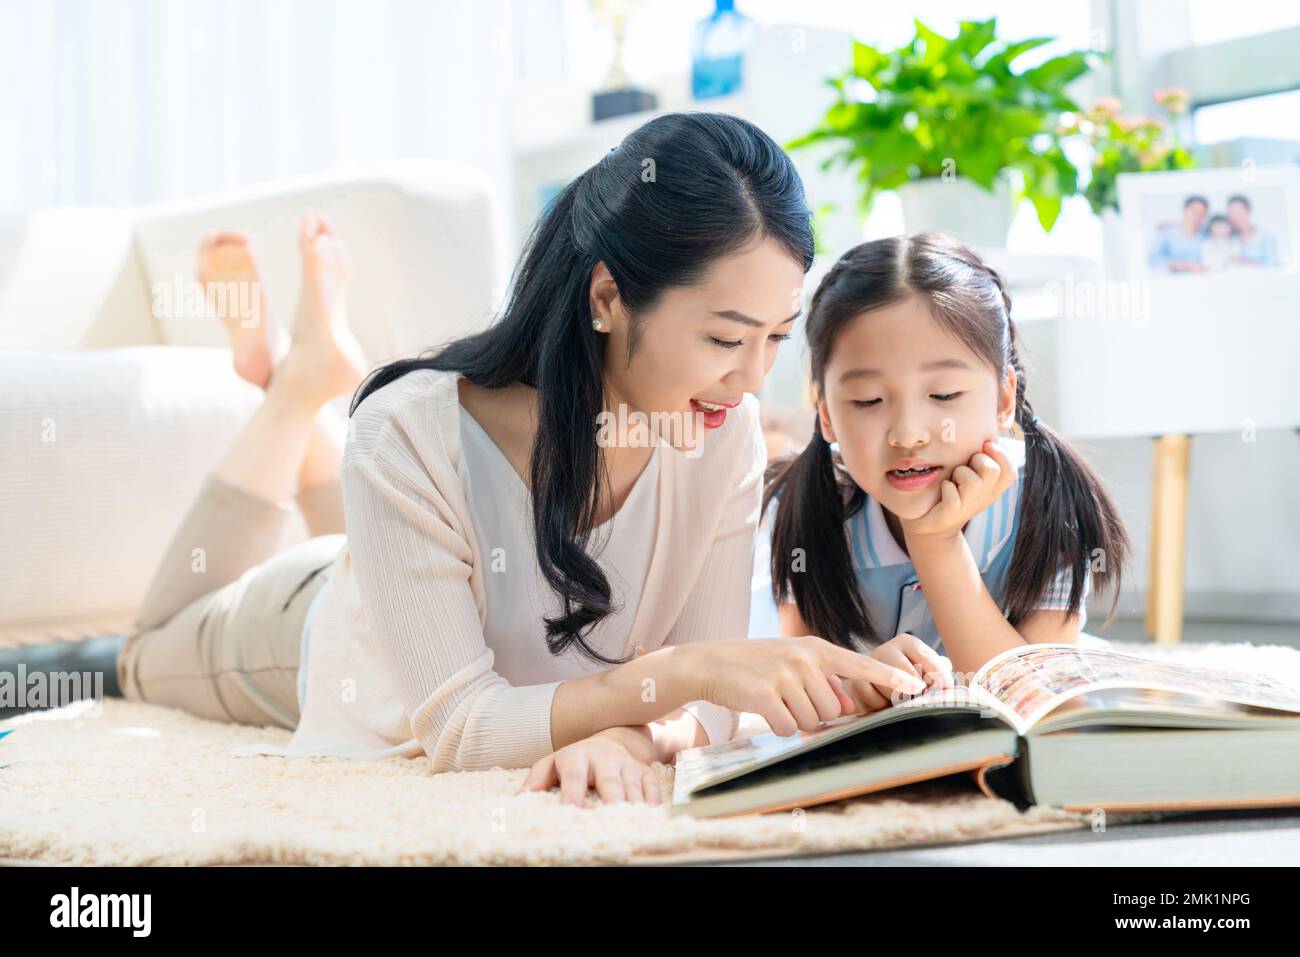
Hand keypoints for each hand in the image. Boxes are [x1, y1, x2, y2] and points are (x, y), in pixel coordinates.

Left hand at [516, 730, 661, 807]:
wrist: (606, 743)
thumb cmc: (573, 762)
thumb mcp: (552, 764)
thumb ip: (537, 779)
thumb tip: (519, 798)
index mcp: (577, 756)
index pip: (574, 777)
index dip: (573, 794)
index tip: (571, 811)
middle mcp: (603, 758)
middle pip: (608, 780)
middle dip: (611, 797)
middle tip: (611, 816)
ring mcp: (625, 763)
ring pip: (631, 783)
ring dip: (634, 801)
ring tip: (633, 819)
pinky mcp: (643, 769)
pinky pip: (651, 782)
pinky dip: (653, 797)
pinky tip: (651, 811)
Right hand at [685, 635, 928, 736]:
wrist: (710, 662)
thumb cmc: (755, 665)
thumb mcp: (791, 663)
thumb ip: (822, 681)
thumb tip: (847, 705)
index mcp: (815, 649)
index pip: (861, 664)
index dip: (889, 678)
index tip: (916, 686)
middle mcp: (803, 658)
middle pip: (832, 708)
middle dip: (812, 713)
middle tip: (787, 698)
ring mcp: (784, 675)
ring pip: (811, 720)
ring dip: (794, 720)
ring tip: (773, 699)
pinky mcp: (765, 694)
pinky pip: (788, 727)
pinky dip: (777, 726)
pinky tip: (763, 709)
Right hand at [829, 634, 954, 714]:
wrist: (874, 693)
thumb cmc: (907, 684)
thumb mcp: (927, 674)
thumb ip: (940, 672)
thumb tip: (947, 683)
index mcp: (906, 643)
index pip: (923, 654)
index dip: (936, 672)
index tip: (945, 687)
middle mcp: (886, 650)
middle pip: (904, 670)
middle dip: (916, 689)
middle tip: (922, 698)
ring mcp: (868, 665)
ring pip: (887, 684)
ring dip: (898, 698)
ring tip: (901, 702)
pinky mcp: (856, 682)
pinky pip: (871, 695)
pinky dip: (880, 704)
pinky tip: (883, 705)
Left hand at [901, 439, 1015, 542]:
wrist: (930, 525)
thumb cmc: (950, 491)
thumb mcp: (969, 473)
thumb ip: (979, 456)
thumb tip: (985, 430)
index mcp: (992, 487)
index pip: (1009, 470)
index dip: (999, 454)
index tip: (984, 447)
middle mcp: (985, 498)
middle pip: (991, 470)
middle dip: (976, 460)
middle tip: (964, 465)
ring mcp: (969, 507)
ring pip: (972, 481)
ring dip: (959, 473)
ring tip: (952, 479)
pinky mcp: (951, 514)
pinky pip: (952, 494)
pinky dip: (945, 487)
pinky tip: (942, 489)